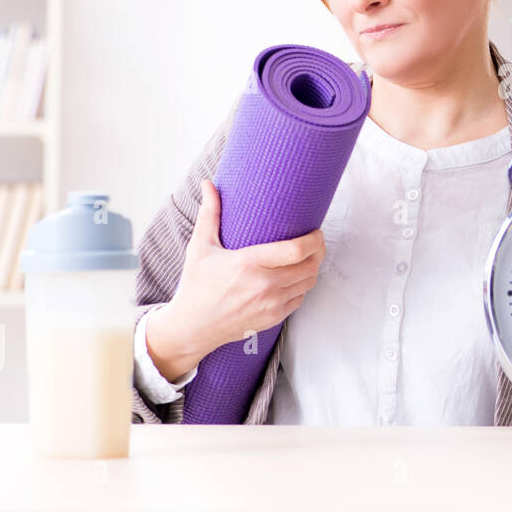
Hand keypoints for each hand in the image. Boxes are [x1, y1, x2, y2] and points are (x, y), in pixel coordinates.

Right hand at [145, 179, 325, 380]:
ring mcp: (271, 304)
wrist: (192, 326)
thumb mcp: (200, 247)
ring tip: (309, 256)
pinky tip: (296, 276)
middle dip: (319, 250)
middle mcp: (264, 286)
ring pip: (309, 282)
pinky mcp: (274, 318)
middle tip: (316, 240)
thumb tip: (208, 184)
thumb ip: (209, 213)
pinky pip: (301, 298)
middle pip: (310, 265)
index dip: (315, 239)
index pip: (296, 250)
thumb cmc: (196, 285)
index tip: (316, 231)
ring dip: (313, 267)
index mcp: (249, 264)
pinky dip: (303, 286)